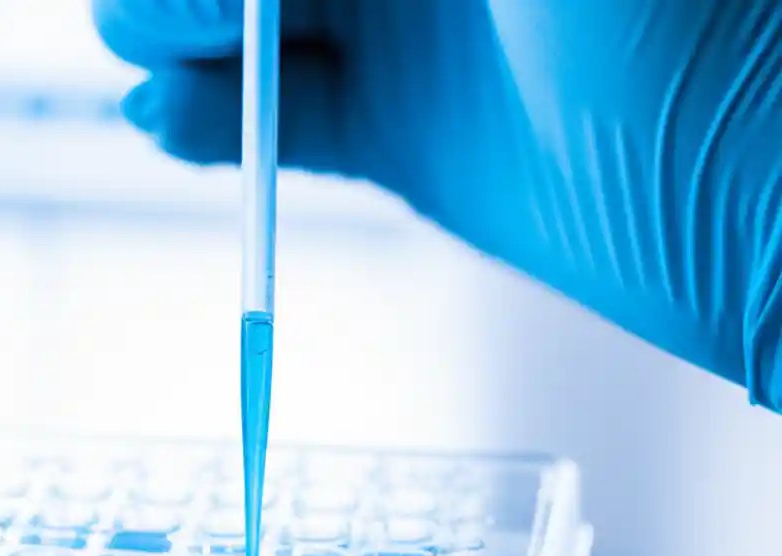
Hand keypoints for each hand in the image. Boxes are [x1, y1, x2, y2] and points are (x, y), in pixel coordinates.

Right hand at [95, 1, 781, 408]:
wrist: (746, 204)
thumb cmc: (699, 27)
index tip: (223, 0)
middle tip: (201, 26)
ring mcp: (387, 36)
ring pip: (224, 30)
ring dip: (165, 42)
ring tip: (163, 79)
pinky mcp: (382, 129)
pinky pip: (261, 119)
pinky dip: (200, 123)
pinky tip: (171, 124)